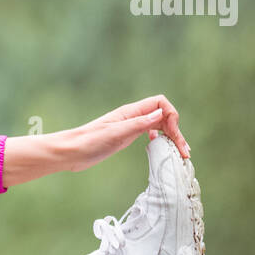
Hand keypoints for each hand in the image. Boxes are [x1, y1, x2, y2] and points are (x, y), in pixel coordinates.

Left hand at [63, 94, 190, 173]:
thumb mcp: (116, 133)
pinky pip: (148, 132)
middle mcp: (131, 117)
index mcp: (130, 112)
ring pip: (157, 124)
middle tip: (184, 151)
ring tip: (180, 151)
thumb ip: (139, 123)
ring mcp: (129, 126)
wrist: (70, 152)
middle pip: (162, 115)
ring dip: (170, 136)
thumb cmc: (89, 142)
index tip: (172, 136)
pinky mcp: (125, 136)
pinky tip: (159, 147)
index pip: (160, 103)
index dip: (171, 116)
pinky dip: (159, 138)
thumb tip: (161, 113)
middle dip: (176, 130)